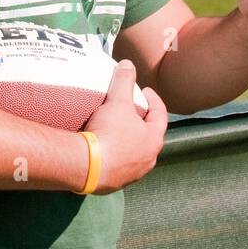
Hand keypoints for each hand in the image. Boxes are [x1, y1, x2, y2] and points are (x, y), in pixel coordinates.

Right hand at [82, 60, 167, 193]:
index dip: (154, 100)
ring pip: (135, 154)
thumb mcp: (117, 102)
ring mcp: (133, 174)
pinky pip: (119, 166)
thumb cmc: (109, 133)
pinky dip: (115, 156)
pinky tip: (103, 150)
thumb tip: (128, 64)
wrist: (87, 167)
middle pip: (149, 137)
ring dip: (129, 142)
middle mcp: (148, 160)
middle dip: (141, 123)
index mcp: (153, 140)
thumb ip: (124, 81)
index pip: (160, 116)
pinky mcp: (115, 184)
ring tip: (117, 130)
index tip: (145, 91)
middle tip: (131, 111)